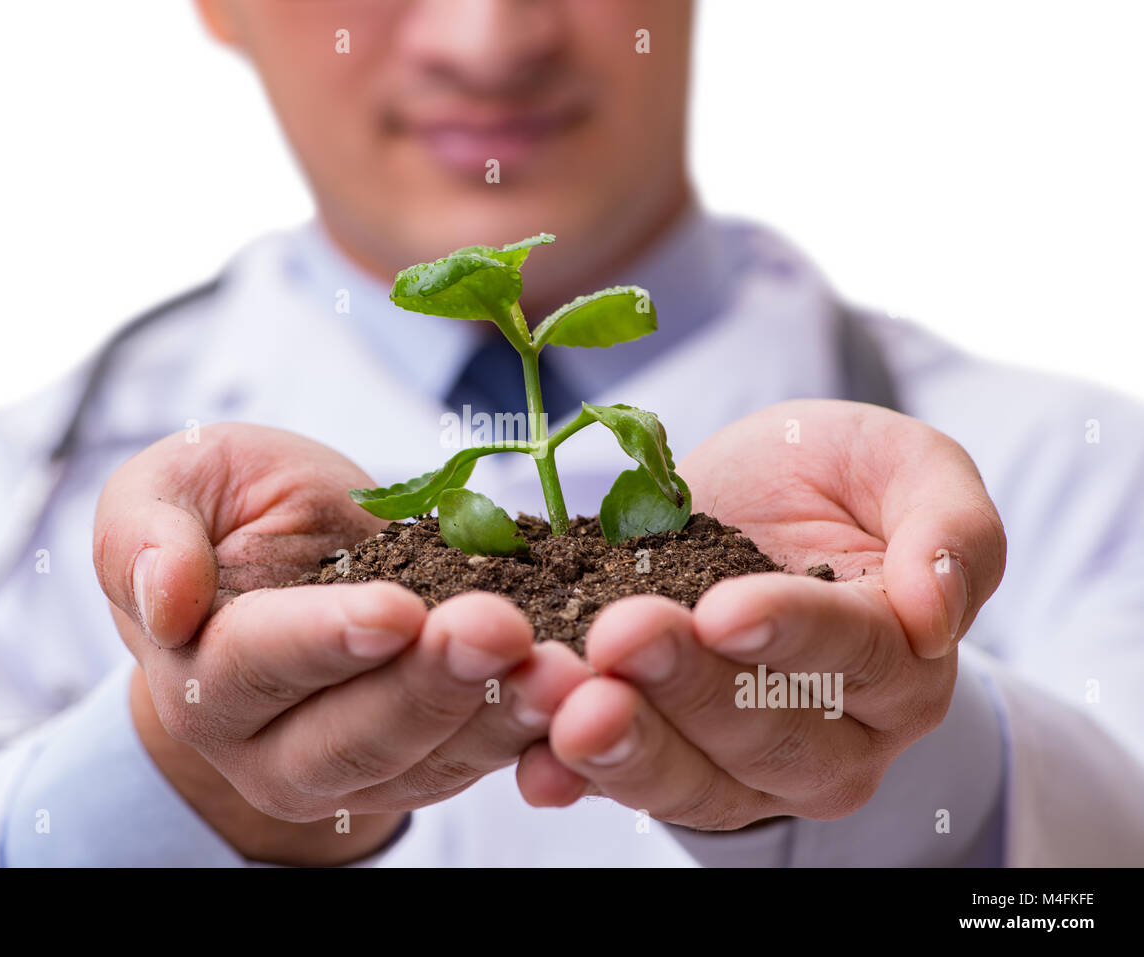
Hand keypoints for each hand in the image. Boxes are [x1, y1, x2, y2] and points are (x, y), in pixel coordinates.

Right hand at [94, 424, 588, 863]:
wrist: (288, 564)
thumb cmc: (229, 513)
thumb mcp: (170, 487)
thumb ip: (143, 535)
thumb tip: (164, 598)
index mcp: (201, 673)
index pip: (257, 667)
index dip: (326, 641)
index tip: (395, 609)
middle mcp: (269, 746)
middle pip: (351, 736)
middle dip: (430, 685)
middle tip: (498, 629)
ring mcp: (354, 767)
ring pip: (427, 761)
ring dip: (499, 717)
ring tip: (561, 672)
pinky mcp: (426, 762)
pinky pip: (481, 761)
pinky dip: (535, 733)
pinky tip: (581, 695)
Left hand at [517, 400, 1005, 828]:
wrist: (750, 507)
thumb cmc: (833, 480)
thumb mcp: (905, 465)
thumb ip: (952, 527)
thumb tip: (937, 613)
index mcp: (900, 662)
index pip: (854, 655)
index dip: (790, 634)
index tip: (722, 610)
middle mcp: (835, 736)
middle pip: (766, 730)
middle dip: (688, 687)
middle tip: (620, 637)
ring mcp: (749, 767)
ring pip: (696, 780)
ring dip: (627, 749)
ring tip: (567, 704)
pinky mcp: (673, 767)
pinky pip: (626, 789)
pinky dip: (575, 780)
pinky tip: (536, 764)